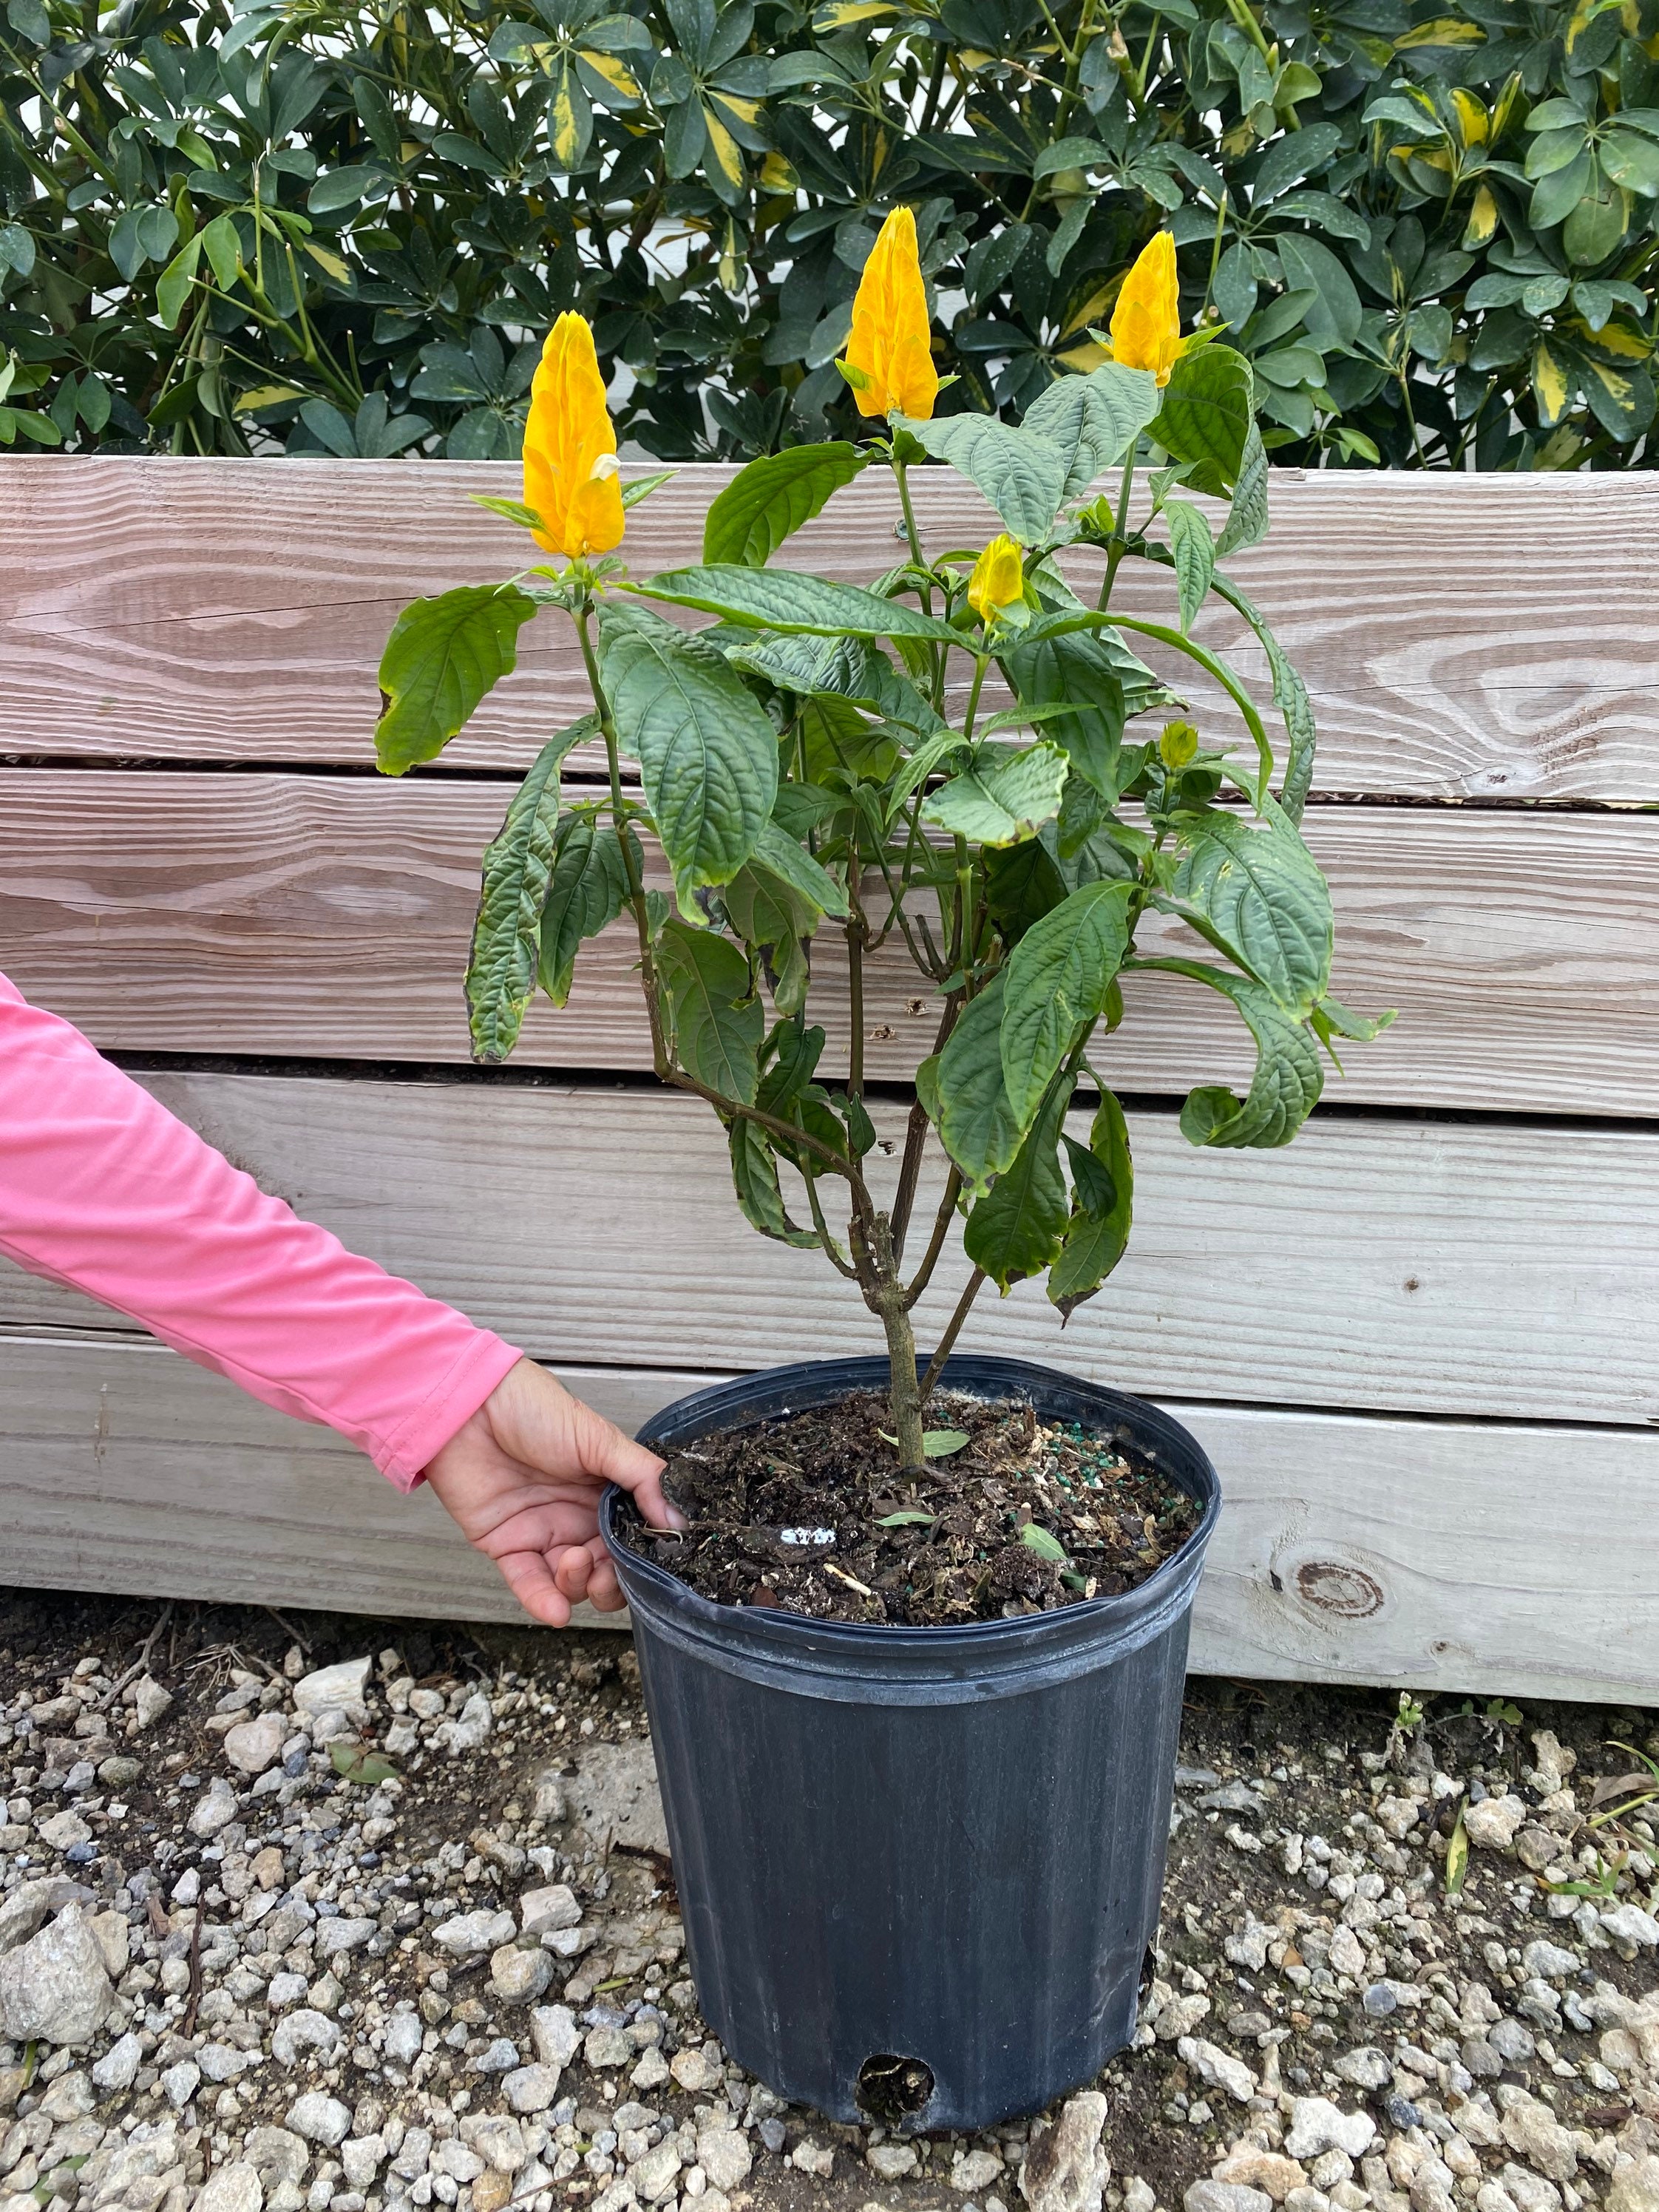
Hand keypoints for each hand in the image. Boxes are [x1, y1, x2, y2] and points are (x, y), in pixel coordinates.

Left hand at [423, 1358, 674, 1626]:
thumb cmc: (533, 1408)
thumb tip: (677, 1521)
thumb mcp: (601, 1439)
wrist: (471, 1407)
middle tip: (608, 1572)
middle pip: (607, 1569)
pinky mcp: (506, 1545)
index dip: (642, 1557)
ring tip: (574, 1561)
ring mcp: (543, 1532)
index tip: (650, 1563)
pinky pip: (528, 1584)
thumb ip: (642, 1480)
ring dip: (579, 1585)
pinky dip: (543, 1602)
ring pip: (571, 1583)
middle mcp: (577, 1516)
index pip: (633, 1538)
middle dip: (613, 1582)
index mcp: (605, 1491)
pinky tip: (555, 1608)